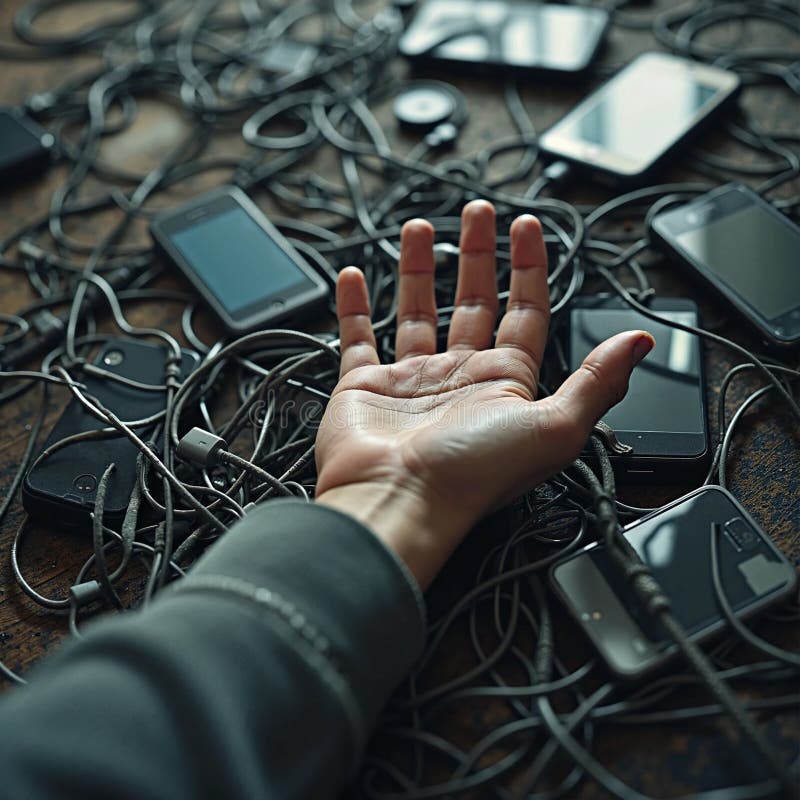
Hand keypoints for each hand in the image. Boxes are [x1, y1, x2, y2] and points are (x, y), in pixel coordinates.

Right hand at [315, 200, 653, 588]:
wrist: (398, 500)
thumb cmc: (474, 473)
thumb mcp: (555, 426)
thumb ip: (598, 381)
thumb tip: (641, 341)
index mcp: (505, 382)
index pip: (524, 312)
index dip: (530, 267)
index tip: (527, 226)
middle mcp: (461, 377)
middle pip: (474, 302)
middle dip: (479, 254)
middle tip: (478, 212)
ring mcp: (412, 380)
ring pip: (417, 310)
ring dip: (421, 268)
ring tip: (420, 227)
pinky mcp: (364, 385)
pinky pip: (358, 337)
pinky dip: (354, 308)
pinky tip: (353, 277)